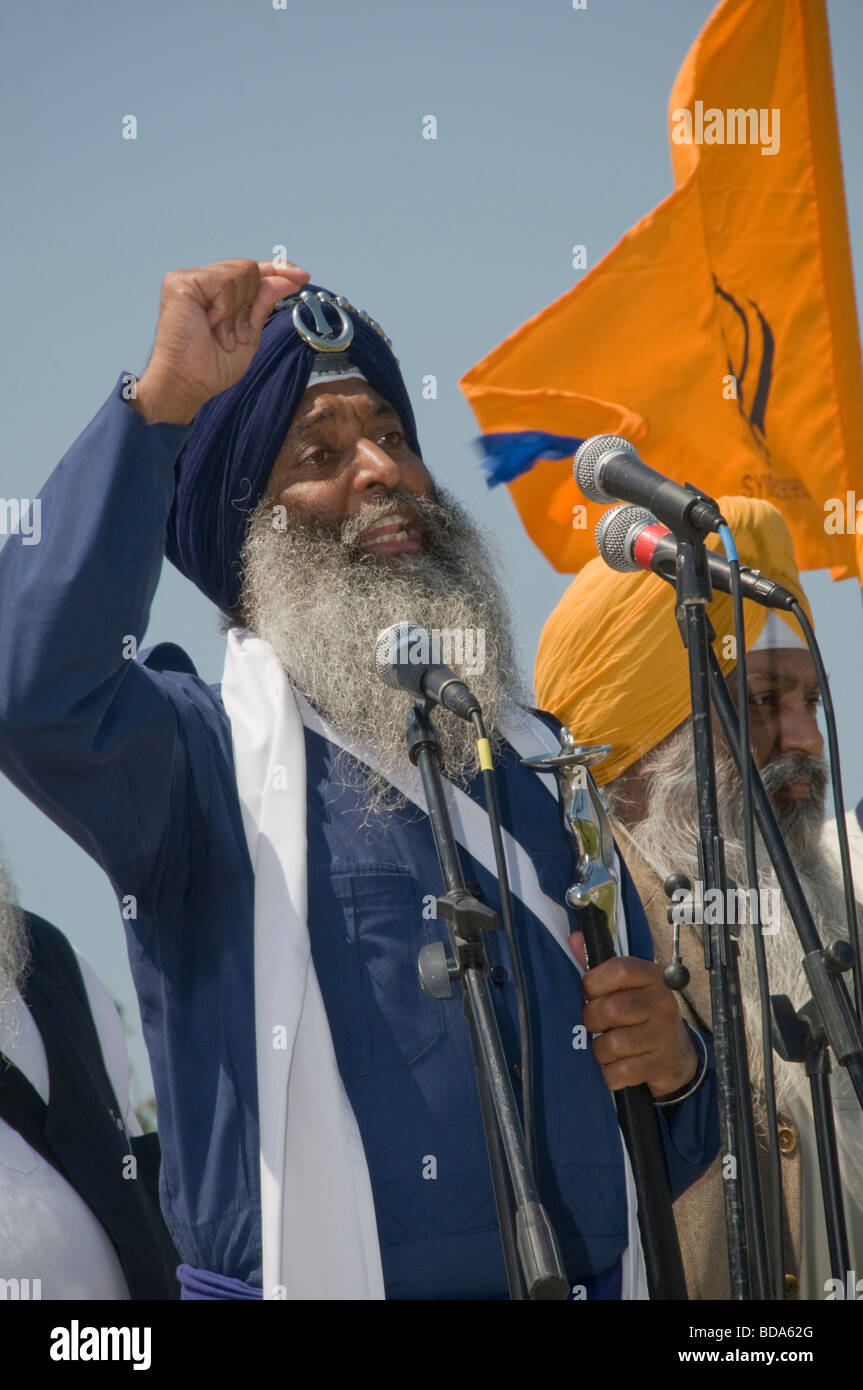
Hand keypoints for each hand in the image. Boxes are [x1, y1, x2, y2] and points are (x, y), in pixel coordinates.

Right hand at [131, 257, 309, 423]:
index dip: (277, 270)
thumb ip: (263, 304)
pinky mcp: (181, 282)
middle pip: (249, 269)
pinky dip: (226, 309)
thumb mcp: (249, 334)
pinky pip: (225, 283)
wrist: (186, 384)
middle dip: (253, 303)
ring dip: (237, 312)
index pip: (250, 271)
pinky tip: (211, 326)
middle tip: (233, 335)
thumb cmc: (211, 368)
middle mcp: (200, 281)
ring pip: (241, 272)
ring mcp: (187, 278)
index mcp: (214, 293)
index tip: (302, 276)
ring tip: (219, 335)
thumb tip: (288, 278)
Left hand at [569, 931, 696, 1098]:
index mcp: (651, 976)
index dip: (593, 982)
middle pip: (610, 1009)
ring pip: (613, 1043)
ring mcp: (664, 1034)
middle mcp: (662, 1001)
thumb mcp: (625, 987)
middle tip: (591, 1026)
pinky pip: (622, 1071)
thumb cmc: (640, 1014)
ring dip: (598, 1051)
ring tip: (601, 1049)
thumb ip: (597, 966)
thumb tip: (574, 939)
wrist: (677, 1053)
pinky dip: (608, 1074)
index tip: (586, 993)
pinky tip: (611, 1068)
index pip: (619, 969)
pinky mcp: (662, 1064)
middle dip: (591, 1022)